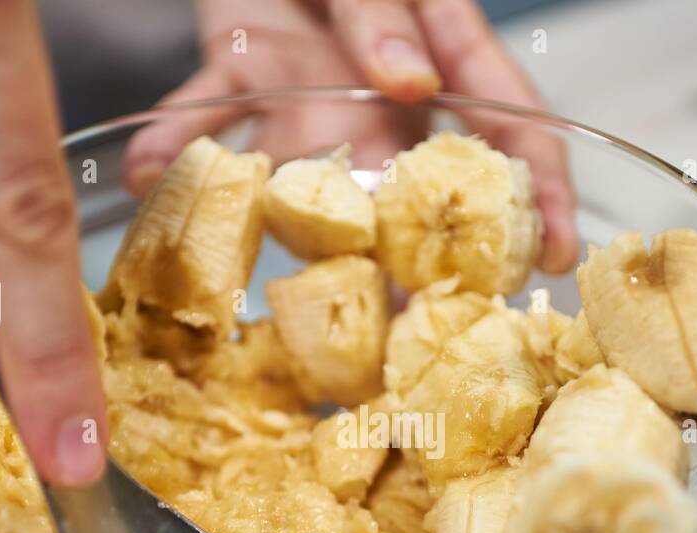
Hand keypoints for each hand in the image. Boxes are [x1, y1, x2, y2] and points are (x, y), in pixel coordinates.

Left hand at [125, 0, 577, 273]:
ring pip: (310, 182)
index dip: (542, 198)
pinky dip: (173, 142)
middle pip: (410, 192)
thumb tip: (410, 84)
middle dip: (414, 268)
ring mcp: (312, 97)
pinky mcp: (242, 78)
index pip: (511, 133)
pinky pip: (206, 119)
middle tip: (412, 335)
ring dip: (299, 237)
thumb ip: (392, 12)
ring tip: (297, 305)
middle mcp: (383, 98)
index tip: (554, 260)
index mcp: (444, 62)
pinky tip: (142, 169)